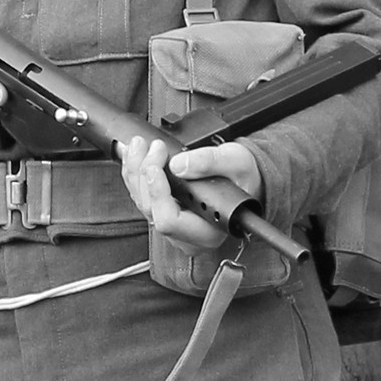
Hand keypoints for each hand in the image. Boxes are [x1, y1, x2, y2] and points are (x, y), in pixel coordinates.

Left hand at [119, 136, 264, 249]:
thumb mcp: (236, 163)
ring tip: (140, 145)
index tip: (155, 167)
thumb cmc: (244, 177)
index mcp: (207, 231)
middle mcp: (185, 235)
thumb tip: (179, 165)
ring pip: (142, 201)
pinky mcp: (162, 213)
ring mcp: (172, 225)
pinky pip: (141, 196)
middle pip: (150, 209)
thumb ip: (210, 162)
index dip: (158, 193)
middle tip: (152, 148)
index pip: (170, 220)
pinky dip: (135, 173)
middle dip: (145, 174)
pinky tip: (136, 155)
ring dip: (136, 171)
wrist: (245, 179)